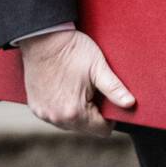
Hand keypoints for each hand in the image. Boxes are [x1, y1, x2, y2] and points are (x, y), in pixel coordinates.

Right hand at [19, 28, 135, 136]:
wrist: (42, 36)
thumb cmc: (71, 49)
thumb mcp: (97, 67)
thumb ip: (115, 89)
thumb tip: (130, 104)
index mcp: (75, 112)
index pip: (101, 130)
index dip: (109, 117)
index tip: (107, 99)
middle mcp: (57, 118)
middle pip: (85, 128)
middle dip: (92, 113)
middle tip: (91, 89)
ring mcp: (44, 113)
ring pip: (69, 123)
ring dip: (76, 112)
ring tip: (77, 88)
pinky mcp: (35, 106)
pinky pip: (54, 116)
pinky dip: (61, 107)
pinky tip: (62, 89)